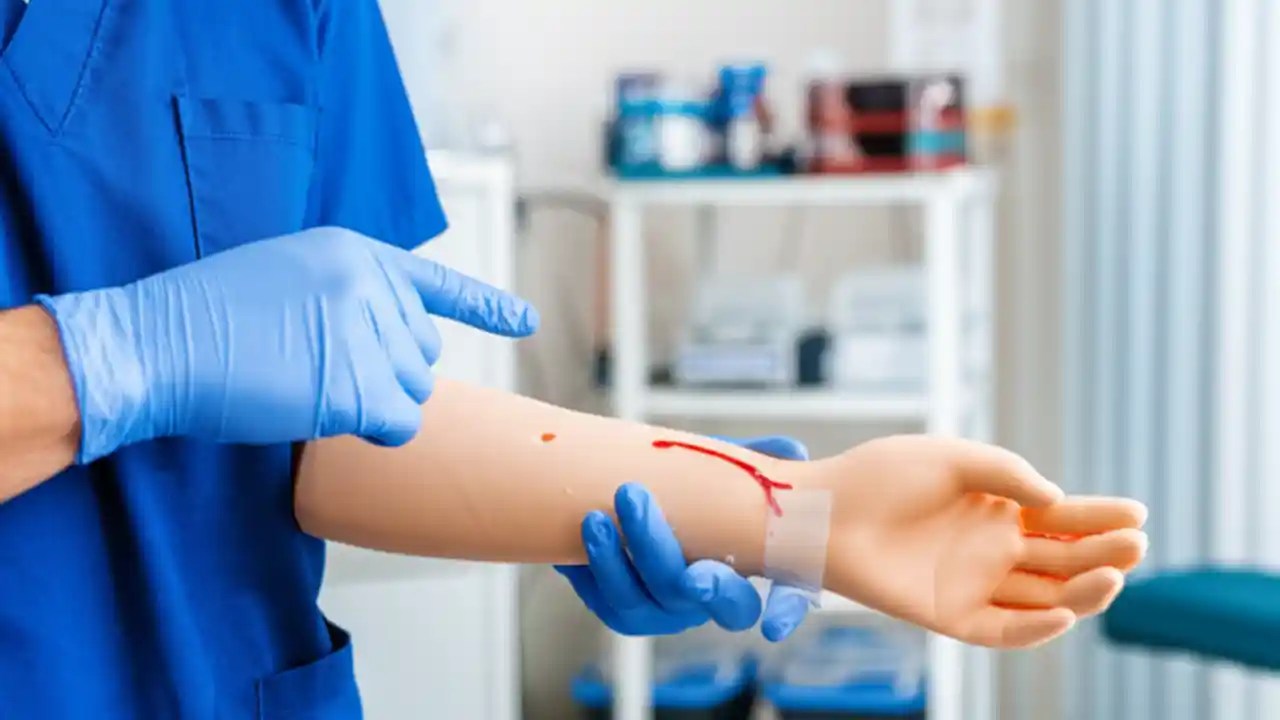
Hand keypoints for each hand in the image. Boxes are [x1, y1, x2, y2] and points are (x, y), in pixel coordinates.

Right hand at [37, 227, 537, 461]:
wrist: (155, 343)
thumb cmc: (207, 319)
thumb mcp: (289, 276)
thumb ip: (349, 298)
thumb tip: (405, 350)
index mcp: (354, 252)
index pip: (436, 283)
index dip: (484, 307)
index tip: (524, 321)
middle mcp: (371, 284)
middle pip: (421, 352)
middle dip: (382, 370)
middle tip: (312, 365)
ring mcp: (365, 332)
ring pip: (414, 389)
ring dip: (371, 398)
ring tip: (304, 378)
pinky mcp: (356, 384)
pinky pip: (400, 423)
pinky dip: (370, 428)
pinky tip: (320, 407)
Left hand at [557, 436, 812, 640]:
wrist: (631, 500)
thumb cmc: (695, 491)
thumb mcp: (725, 470)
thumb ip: (753, 461)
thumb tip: (790, 449)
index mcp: (749, 569)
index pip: (781, 600)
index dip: (783, 611)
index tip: (774, 623)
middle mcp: (708, 600)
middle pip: (692, 596)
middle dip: (662, 553)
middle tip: (635, 498)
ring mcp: (664, 611)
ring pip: (639, 604)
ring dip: (613, 561)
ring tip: (594, 518)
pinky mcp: (624, 611)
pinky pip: (606, 603)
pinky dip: (589, 572)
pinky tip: (575, 534)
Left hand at [814, 436, 1147, 647]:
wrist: (823, 510)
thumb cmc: (880, 476)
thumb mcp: (952, 458)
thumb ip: (1006, 473)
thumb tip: (1056, 497)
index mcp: (998, 510)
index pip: (1064, 519)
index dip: (1102, 516)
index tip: (1138, 512)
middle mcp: (993, 550)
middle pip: (1065, 561)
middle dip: (1104, 552)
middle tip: (1136, 543)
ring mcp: (974, 585)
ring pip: (1045, 598)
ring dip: (1084, 591)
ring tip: (1115, 573)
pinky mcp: (950, 615)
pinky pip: (1003, 630)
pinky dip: (1037, 628)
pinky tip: (1065, 612)